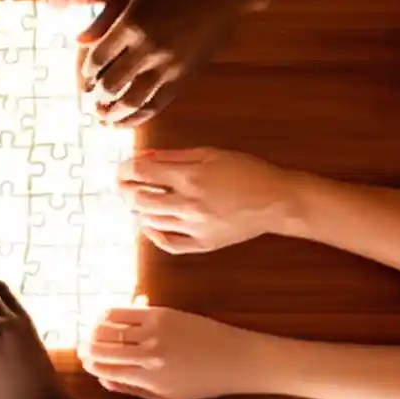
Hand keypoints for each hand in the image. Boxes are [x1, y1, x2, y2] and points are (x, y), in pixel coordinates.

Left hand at [79, 0, 248, 125]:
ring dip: (113, 113)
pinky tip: (127, 121)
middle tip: (90, 100)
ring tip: (102, 118)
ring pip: (132, 100)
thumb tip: (78, 41)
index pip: (98, 59)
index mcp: (131, 26)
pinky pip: (157, 104)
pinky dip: (139, 117)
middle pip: (112, 84)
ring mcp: (167, 67)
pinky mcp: (184, 77)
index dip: (87, 73)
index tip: (86, 78)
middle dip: (96, 96)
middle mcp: (147, 50)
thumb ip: (105, 18)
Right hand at [80, 304, 274, 398]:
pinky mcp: (159, 314)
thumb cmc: (203, 382)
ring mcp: (152, 332)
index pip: (103, 370)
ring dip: (93, 329)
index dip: (89, 364)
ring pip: (106, 328)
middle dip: (86, 347)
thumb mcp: (167, 397)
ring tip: (92, 331)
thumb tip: (103, 380)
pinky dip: (107, 313)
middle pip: (100, 348)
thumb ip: (133, 390)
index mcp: (148, 380)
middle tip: (83, 346)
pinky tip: (105, 316)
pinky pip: (122, 311)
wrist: (236, 359)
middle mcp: (147, 356)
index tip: (85, 360)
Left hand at [118, 148, 296, 253]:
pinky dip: (153, 235)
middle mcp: (188, 204)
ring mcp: (195, 227)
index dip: (124, 169)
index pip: (140, 173)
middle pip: (138, 199)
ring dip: (137, 210)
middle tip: (122, 184)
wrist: (277, 200)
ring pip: (150, 221)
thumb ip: (172, 156)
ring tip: (136, 200)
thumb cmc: (245, 171)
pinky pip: (169, 244)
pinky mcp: (203, 244)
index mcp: (190, 177)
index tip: (122, 168)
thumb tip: (141, 156)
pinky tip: (149, 225)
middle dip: (124, 190)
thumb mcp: (209, 154)